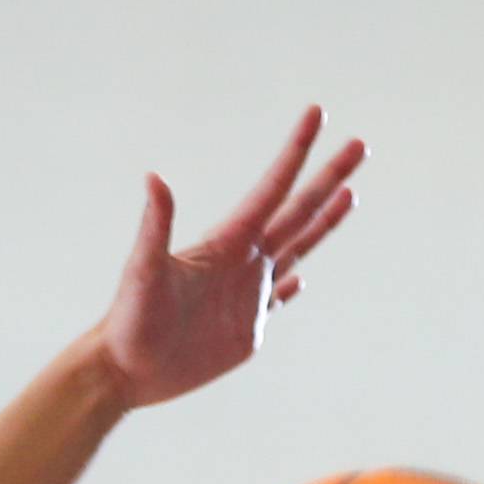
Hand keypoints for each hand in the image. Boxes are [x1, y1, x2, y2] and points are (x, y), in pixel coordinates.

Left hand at [96, 109, 364, 407]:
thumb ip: (155, 226)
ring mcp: (247, 295)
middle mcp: (242, 261)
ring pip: (296, 249)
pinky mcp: (246, 330)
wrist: (124, 371)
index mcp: (226, 242)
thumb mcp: (143, 270)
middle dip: (328, 178)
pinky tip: (302, 279)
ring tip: (350, 194)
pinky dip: (291, 287)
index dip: (295, 150)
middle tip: (359, 144)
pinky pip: (276, 301)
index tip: (316, 112)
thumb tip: (154, 178)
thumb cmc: (128, 319)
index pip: (272, 187)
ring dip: (323, 222)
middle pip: (297, 211)